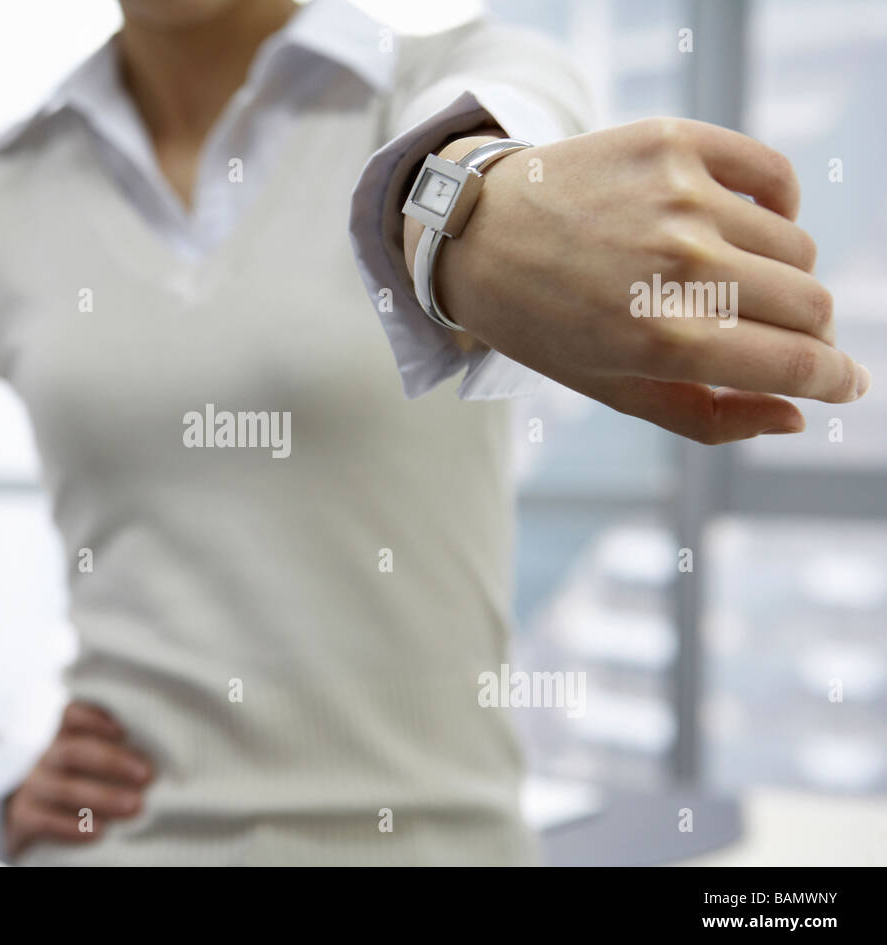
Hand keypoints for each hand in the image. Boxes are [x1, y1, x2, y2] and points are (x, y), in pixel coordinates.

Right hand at [4, 701, 152, 855]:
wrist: (29, 816)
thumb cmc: (80, 782)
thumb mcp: (91, 761)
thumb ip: (120, 753)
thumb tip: (165, 763)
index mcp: (66, 736)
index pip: (73, 714)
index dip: (96, 717)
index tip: (126, 728)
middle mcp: (49, 756)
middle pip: (74, 750)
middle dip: (112, 761)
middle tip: (148, 775)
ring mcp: (35, 786)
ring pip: (64, 788)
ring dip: (102, 796)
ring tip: (135, 806)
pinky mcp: (25, 817)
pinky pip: (45, 820)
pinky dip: (72, 827)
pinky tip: (100, 833)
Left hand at [407, 118, 870, 443]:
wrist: (479, 235)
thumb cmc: (547, 325)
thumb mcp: (615, 388)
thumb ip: (711, 416)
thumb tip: (797, 416)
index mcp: (663, 338)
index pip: (798, 360)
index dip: (837, 378)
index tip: (849, 382)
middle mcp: (678, 264)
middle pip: (811, 303)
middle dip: (808, 332)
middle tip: (775, 334)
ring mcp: (678, 197)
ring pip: (797, 244)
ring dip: (779, 273)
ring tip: (726, 280)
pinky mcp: (673, 143)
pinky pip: (775, 175)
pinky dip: (777, 205)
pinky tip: (740, 226)